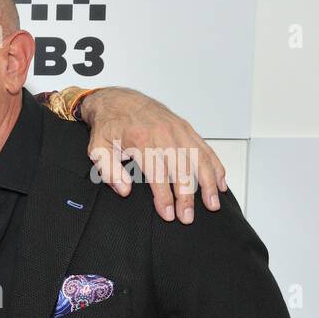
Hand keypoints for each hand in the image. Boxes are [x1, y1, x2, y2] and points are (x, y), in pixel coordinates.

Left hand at [81, 87, 227, 223]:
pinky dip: (215, 166)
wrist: (118, 100)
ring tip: (212, 204)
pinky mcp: (186, 128)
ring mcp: (178, 130)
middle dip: (186, 197)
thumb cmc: (109, 126)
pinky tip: (221, 182)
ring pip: (198, 159)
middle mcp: (163, 134)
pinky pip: (205, 148)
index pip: (157, 174)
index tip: (168, 215)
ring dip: (208, 184)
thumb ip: (108, 171)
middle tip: (187, 218)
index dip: (164, 197)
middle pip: (181, 170)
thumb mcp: (97, 149)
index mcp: (141, 140)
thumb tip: (125, 190)